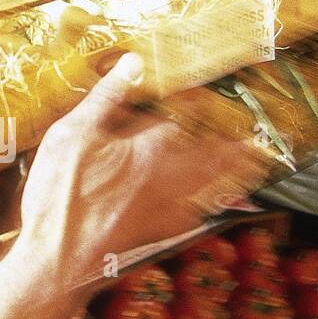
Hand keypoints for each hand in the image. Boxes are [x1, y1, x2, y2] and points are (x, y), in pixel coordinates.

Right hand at [0, 53, 270, 318]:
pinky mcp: (157, 230)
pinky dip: (210, 204)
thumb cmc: (62, 194)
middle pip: (213, 154)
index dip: (201, 100)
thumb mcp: (73, 133)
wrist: (59, 256)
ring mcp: (167, 207)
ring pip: (211, 185)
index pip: (187, 114)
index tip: (208, 93)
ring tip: (254, 166)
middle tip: (258, 140)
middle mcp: (169, 177)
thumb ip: (107, 97)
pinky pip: (195, 214)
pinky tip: (212, 203)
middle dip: (235, 144)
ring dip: (234, 174)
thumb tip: (132, 62)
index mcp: (151, 146)